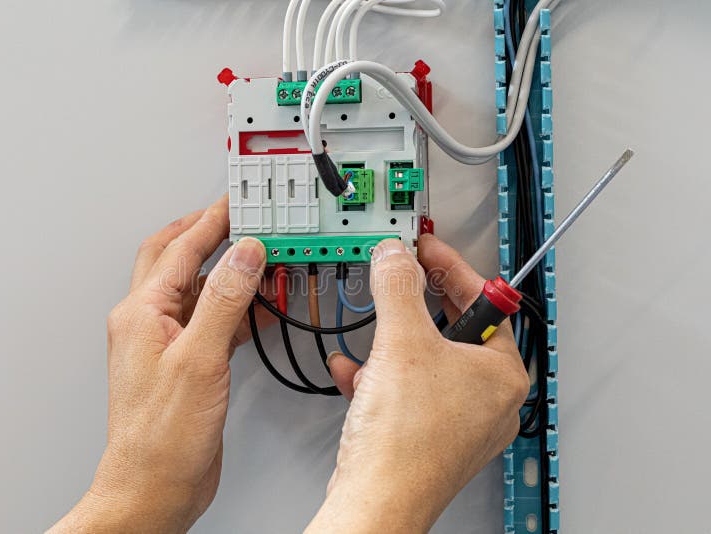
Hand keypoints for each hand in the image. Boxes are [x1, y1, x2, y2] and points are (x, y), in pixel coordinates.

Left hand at [50, 196, 271, 533]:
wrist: (154, 486)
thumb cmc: (160, 436)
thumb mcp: (198, 359)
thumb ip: (223, 301)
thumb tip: (245, 255)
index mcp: (142, 313)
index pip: (181, 249)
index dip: (212, 220)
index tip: (236, 202)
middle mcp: (149, 322)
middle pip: (177, 259)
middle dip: (207, 233)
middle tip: (237, 216)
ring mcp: (167, 343)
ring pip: (199, 290)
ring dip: (229, 272)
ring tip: (260, 258)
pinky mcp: (187, 363)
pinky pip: (212, 321)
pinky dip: (237, 309)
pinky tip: (261, 309)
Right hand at [309, 234, 528, 532]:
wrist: (375, 502)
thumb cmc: (405, 443)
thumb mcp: (401, 341)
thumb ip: (398, 287)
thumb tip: (396, 257)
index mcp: (502, 374)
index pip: (484, 300)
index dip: (450, 265)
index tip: (426, 248)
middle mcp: (488, 400)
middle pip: (450, 330)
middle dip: (411, 310)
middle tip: (396, 281)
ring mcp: (459, 422)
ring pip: (422, 363)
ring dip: (387, 348)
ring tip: (368, 343)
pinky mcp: (428, 438)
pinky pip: (405, 392)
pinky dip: (377, 378)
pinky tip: (352, 375)